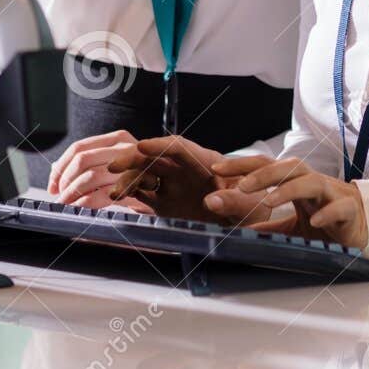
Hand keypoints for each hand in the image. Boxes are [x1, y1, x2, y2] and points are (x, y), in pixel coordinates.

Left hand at [48, 130, 140, 208]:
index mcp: (117, 139)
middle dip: (66, 181)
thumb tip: (55, 170)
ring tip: (69, 204)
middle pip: (82, 160)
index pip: (79, 147)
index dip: (61, 167)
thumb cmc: (141, 180)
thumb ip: (90, 163)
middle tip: (60, 196)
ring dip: (73, 193)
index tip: (54, 184)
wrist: (175, 191)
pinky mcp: (137, 186)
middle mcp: (125, 147)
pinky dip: (87, 202)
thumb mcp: (115, 166)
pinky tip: (82, 207)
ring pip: (90, 176)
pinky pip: (103, 194)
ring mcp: (133, 165)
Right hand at [107, 137, 275, 224]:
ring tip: (115, 194)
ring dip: (128, 180)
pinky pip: (144, 192)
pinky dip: (130, 193)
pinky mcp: (166, 201)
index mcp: (207, 162)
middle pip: (156, 157)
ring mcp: (174, 184)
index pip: (180, 147)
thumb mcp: (252, 205)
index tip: (141, 146)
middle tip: (114, 166)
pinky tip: (119, 199)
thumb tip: (211, 201)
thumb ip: (233, 201)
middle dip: (133, 158)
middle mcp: (186, 170)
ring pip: (145, 174)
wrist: (249, 223)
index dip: (160, 145)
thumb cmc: (254, 206)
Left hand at [206, 156, 368, 249]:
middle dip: (262, 174)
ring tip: (268, 201)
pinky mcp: (348, 210)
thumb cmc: (324, 221)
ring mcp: (331, 193)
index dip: (242, 165)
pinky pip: (338, 207)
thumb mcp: (290, 226)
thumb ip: (267, 226)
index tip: (216, 168)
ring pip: (310, 181)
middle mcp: (311, 181)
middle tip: (240, 187)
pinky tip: (313, 221)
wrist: (361, 228)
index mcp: (294, 181)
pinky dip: (326, 213)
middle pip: (287, 167)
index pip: (266, 166)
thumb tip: (238, 230)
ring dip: (288, 189)